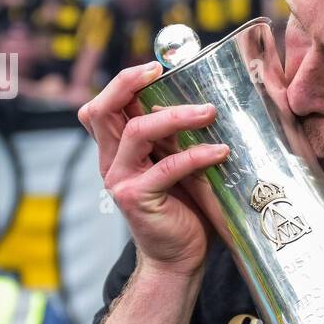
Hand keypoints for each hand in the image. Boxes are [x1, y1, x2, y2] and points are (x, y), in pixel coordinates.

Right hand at [78, 61, 228, 278]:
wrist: (180, 257)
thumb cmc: (186, 208)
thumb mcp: (180, 165)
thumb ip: (178, 138)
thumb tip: (208, 99)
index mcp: (117, 150)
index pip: (103, 106)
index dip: (123, 82)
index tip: (156, 67)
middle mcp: (111, 162)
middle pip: (103, 110)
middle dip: (129, 83)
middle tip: (161, 72)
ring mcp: (120, 180)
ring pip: (136, 132)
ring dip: (175, 116)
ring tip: (209, 113)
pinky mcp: (137, 198)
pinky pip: (167, 167)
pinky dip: (196, 156)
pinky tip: (221, 152)